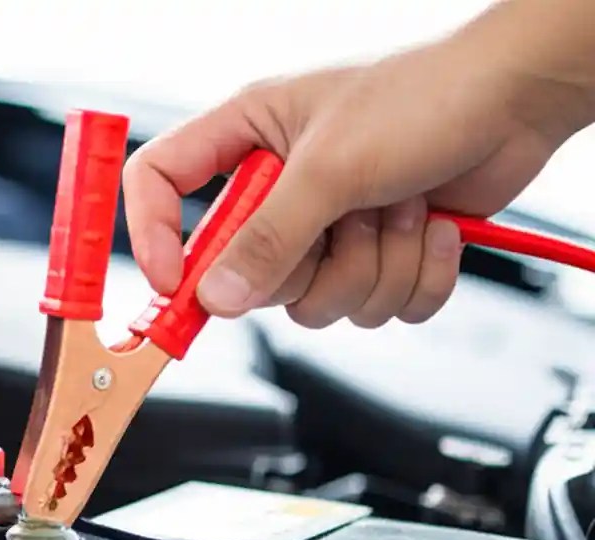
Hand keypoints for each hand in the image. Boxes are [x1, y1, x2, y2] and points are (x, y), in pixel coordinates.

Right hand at [123, 8, 594, 327]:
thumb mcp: (331, 168)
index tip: (175, 284)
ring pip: (318, 303)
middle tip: (345, 221)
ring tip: (402, 210)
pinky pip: (375, 309)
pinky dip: (414, 279)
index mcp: (246, 139)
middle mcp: (280, 187)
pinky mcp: (378, 254)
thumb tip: (216, 297)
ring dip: (374, 267)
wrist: (520, 101)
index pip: (159, 184)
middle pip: (248, 275)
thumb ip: (268, 239)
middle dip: (312, 264)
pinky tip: (430, 228)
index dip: (153, 235)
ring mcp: (328, 226)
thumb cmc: (426, 96)